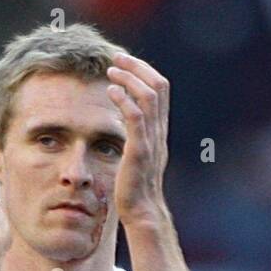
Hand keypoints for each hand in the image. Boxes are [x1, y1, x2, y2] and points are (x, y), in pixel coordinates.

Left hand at [105, 53, 169, 226]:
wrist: (142, 212)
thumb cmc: (134, 187)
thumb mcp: (137, 154)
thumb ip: (135, 135)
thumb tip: (123, 118)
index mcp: (158, 130)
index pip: (160, 90)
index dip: (144, 71)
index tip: (124, 63)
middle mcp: (159, 131)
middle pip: (158, 85)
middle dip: (137, 67)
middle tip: (116, 58)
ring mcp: (151, 141)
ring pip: (149, 96)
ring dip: (129, 78)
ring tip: (111, 70)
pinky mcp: (140, 151)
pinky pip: (136, 117)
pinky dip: (124, 99)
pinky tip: (111, 91)